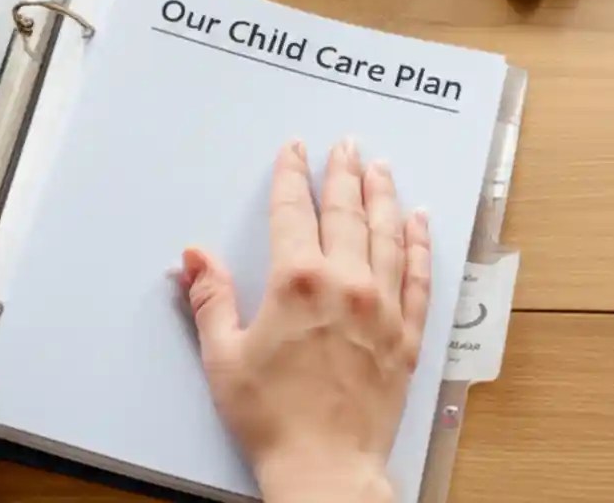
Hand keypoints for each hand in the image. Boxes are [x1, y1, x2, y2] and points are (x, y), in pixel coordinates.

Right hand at [181, 140, 430, 502]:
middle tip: (345, 146)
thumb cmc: (271, 417)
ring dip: (382, 197)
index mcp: (297, 282)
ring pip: (387, 236)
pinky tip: (419, 223)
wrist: (324, 467)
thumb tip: (194, 258)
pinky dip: (419, 246)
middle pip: (346, 212)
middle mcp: (346, 284)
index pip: (294, 211)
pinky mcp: (406, 336)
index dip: (292, 175)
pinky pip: (419, 278)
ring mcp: (382, 308)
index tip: (295, 151)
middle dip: (343, 173)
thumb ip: (210, 297)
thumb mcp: (223, 354)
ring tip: (380, 169)